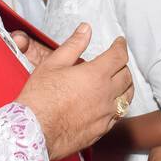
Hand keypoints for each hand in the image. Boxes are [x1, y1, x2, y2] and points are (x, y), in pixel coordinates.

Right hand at [15, 23, 133, 160]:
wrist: (33, 132)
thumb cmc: (40, 98)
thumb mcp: (53, 64)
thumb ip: (74, 45)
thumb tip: (86, 29)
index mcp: (96, 74)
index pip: (119, 55)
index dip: (121, 46)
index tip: (119, 42)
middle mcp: (106, 94)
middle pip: (126, 76)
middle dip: (123, 65)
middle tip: (116, 61)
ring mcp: (106, 114)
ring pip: (127, 97)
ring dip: (126, 86)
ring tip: (120, 81)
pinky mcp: (102, 130)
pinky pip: (118, 115)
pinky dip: (118, 106)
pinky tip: (111, 104)